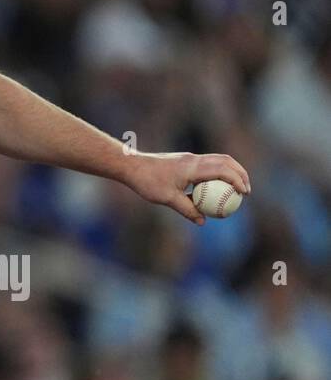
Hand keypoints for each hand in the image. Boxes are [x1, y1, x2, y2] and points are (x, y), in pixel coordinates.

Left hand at [125, 151, 251, 225]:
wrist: (131, 165)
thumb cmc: (148, 182)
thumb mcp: (167, 199)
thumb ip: (187, 210)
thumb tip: (203, 221)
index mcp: (193, 167)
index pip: (223, 170)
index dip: (237, 180)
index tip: (245, 193)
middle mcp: (194, 159)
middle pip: (226, 161)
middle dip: (241, 173)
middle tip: (247, 190)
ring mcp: (190, 158)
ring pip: (218, 159)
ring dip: (231, 171)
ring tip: (237, 188)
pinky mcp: (185, 160)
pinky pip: (208, 164)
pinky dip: (219, 172)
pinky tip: (216, 188)